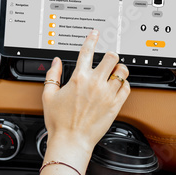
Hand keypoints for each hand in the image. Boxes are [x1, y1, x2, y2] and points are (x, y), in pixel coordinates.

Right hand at [41, 30, 129, 155]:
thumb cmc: (59, 122)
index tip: (95, 34)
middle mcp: (95, 84)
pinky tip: (118, 86)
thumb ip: (52, 75)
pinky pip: (126, 88)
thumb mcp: (48, 95)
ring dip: (120, 69)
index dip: (92, 39)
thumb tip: (56, 62)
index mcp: (78, 78)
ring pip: (122, 71)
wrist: (71, 140)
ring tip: (115, 72)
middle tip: (108, 59)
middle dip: (110, 55)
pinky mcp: (115, 106)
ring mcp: (107, 94)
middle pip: (111, 57)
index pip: (87, 51)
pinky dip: (124, 84)